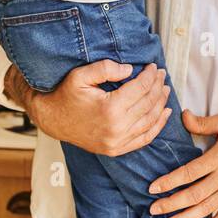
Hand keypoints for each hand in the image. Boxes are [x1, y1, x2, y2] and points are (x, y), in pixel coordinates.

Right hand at [17, 61, 171, 156]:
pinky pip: (144, 138)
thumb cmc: (66, 95)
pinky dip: (158, 126)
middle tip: (161, 75)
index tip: (154, 67)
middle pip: (148, 103)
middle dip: (157, 87)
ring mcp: (117, 142)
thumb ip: (105, 68)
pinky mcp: (117, 150)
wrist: (52, 120)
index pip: (140, 88)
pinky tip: (164, 113)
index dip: (150, 76)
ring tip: (165, 89)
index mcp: (110, 109)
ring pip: (150, 121)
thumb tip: (131, 69)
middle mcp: (117, 128)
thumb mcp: (80, 75)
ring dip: (161, 104)